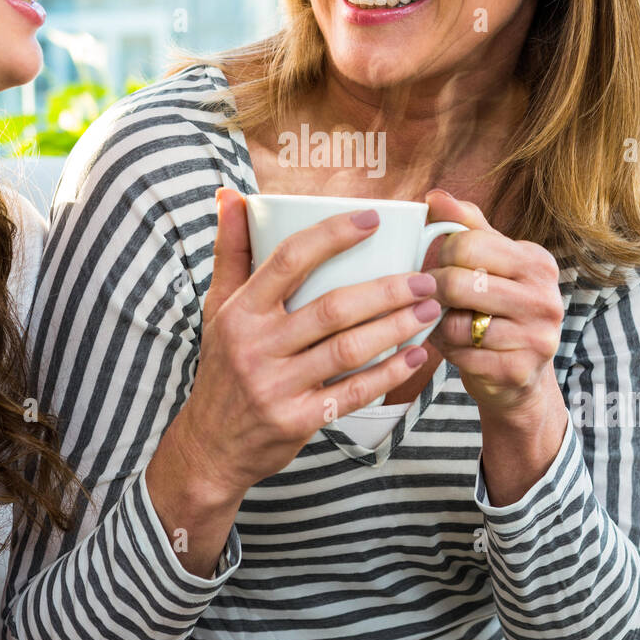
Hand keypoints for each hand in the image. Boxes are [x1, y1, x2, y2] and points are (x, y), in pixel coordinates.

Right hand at [169, 188, 441, 506]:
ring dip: (397, 328)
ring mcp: (276, 387)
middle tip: (425, 278)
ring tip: (430, 311)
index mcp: (239, 310)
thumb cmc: (223, 366)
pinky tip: (416, 356)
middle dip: (387, 290)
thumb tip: (232, 194)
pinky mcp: (297, 421)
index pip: (289, 259)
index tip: (374, 219)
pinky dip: (388, 373)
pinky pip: (352, 393)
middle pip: (332, 308)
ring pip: (348, 350)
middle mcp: (256, 346)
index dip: (333, 234)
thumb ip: (231, 250)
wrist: (210, 445)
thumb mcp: (217, 307)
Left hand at [422, 189, 564, 422]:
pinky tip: (457, 348)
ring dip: (440, 325)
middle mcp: (545, 298)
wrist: (521, 376)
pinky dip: (449, 352)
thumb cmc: (498, 309)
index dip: (443, 256)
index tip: (444, 267)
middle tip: (433, 297)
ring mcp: (536, 337)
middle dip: (434, 291)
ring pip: (457, 324)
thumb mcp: (490, 262)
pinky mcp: (518, 371)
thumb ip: (465, 226)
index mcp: (537, 262)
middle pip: (459, 283)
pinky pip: (461, 356)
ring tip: (447, 323)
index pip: (468, 243)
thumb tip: (433, 196)